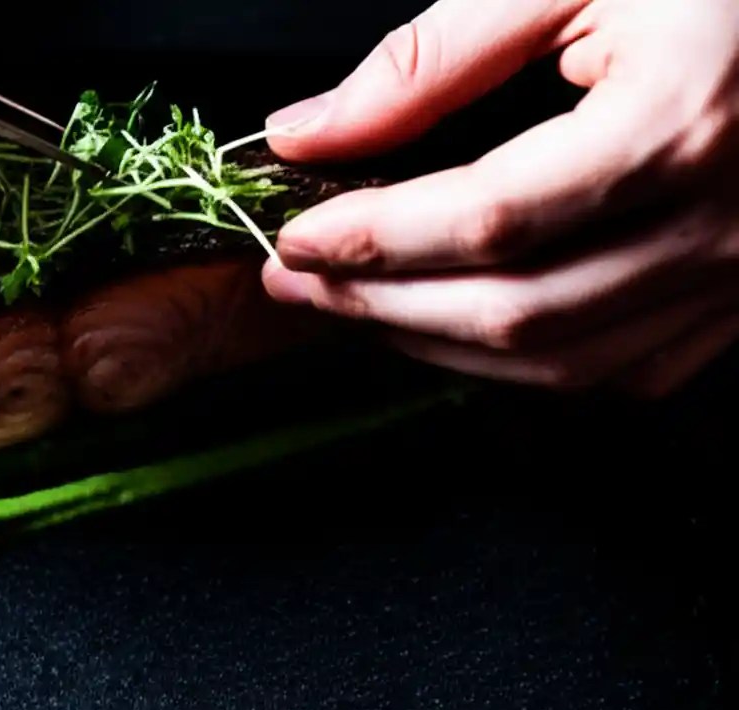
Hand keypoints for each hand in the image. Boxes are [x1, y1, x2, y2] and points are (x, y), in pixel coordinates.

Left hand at [261, 0, 738, 398]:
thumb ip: (431, 59)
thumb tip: (313, 132)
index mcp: (676, 122)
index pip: (489, 219)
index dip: (376, 239)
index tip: (296, 236)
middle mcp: (719, 221)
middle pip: (515, 309)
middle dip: (381, 304)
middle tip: (299, 281)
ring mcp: (736, 273)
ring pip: (560, 360)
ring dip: (437, 346)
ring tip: (358, 304)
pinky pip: (620, 368)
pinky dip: (523, 362)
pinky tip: (462, 324)